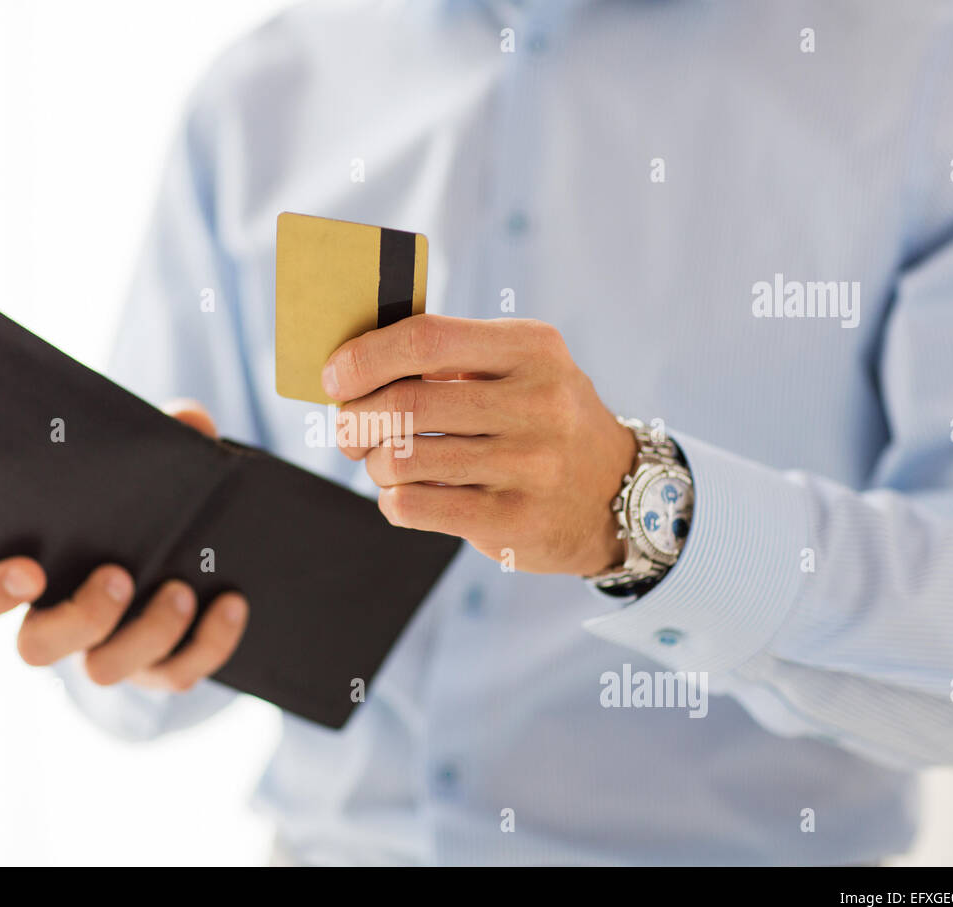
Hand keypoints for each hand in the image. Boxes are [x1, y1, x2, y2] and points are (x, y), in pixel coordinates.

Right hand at [0, 399, 248, 690]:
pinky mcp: (158, 670)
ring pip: (106, 671)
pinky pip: (176, 676)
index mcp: (27, 573)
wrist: (191, 550)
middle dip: (81, 617)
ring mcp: (105, 653)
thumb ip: (159, 440)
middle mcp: (57, 625)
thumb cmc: (138, 505)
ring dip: (148, 633)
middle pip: (37, 649)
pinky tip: (231, 603)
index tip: (29, 570)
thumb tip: (189, 420)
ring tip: (182, 590)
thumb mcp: (143, 470)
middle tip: (119, 575)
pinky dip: (208, 643)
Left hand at [323, 314, 638, 575]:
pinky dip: (392, 500)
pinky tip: (407, 495)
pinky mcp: (513, 520)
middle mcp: (538, 403)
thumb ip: (452, 356)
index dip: (365, 358)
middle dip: (356, 419)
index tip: (334, 377)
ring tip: (385, 463)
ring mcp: (530, 465)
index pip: (426, 339)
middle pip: (405, 404)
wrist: (618, 493)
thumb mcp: (520, 367)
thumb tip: (353, 362)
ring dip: (375, 464)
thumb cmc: (542, 420)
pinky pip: (413, 507)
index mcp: (532, 348)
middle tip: (350, 431)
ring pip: (402, 460)